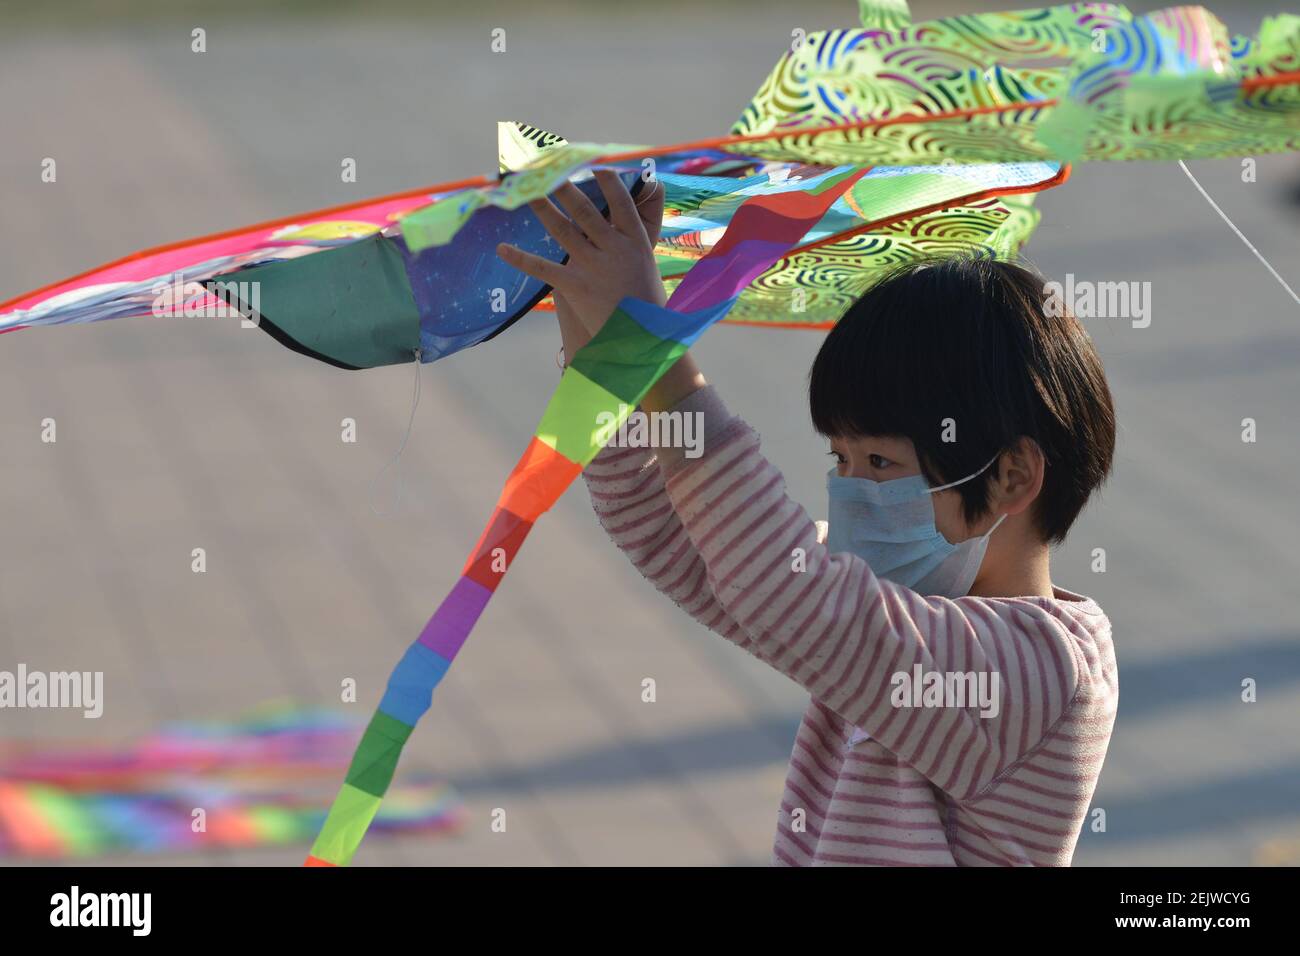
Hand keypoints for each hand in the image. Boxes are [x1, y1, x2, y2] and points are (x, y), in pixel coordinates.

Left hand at [498, 169, 665, 352]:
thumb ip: (631, 245)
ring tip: (524, 190)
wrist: (645, 342)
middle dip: (564, 185)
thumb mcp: (647, 268)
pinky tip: (502, 248)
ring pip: (562, 229)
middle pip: (584, 209)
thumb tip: (621, 227)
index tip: (594, 162)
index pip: (620, 201)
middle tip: (546, 166)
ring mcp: (594, 267)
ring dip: (541, 207)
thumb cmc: (647, 307)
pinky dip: (520, 258)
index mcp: (636, 242)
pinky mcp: (575, 287)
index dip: (607, 180)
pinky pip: (542, 268)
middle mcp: (614, 249)